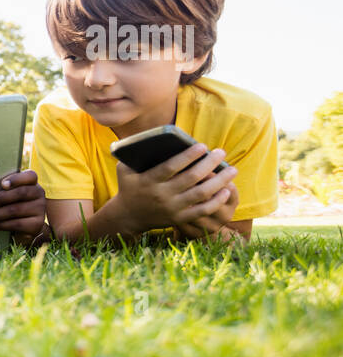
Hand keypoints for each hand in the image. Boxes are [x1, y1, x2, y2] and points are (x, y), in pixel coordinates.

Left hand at [0, 169, 46, 242]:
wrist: (25, 226)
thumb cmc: (10, 204)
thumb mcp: (7, 194)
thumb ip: (0, 189)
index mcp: (31, 181)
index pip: (30, 175)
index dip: (16, 179)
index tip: (2, 184)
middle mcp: (38, 193)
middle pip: (19, 193)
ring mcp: (40, 209)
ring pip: (15, 210)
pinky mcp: (37, 224)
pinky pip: (17, 224)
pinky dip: (0, 225)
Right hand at [113, 143, 236, 234]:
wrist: (127, 216)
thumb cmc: (129, 186)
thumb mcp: (124, 170)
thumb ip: (132, 155)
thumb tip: (151, 137)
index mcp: (148, 181)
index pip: (171, 167)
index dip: (188, 156)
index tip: (202, 146)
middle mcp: (161, 195)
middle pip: (191, 177)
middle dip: (209, 163)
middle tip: (221, 152)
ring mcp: (171, 208)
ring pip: (201, 193)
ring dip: (219, 181)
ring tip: (232, 170)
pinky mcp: (179, 219)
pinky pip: (202, 211)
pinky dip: (216, 201)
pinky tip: (226, 190)